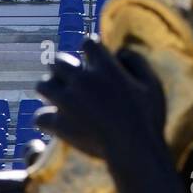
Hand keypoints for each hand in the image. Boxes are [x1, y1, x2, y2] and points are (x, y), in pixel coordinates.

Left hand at [34, 37, 166, 167]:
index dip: (91, 50)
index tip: (93, 58)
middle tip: (71, 78)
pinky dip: (47, 120)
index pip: (87, 43)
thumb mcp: (152, 84)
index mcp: (105, 67)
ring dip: (50, 90)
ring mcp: (67, 101)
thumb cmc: (148, 116)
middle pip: (58, 61)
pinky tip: (56, 122)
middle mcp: (82, 80)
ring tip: (59, 98)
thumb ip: (137, 61)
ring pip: (42, 86)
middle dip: (63, 67)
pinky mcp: (58, 123)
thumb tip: (120, 51)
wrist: (134, 150)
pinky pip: (40, 117)